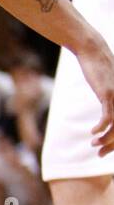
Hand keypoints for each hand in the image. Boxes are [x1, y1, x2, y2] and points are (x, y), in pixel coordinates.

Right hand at [75, 37, 113, 154]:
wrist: (93, 51)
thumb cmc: (99, 68)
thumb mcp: (106, 86)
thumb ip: (110, 97)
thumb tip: (107, 109)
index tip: (105, 149)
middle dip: (112, 145)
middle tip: (99, 154)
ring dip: (106, 140)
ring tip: (94, 146)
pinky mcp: (109, 95)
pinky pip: (108, 118)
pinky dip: (101, 129)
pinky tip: (92, 132)